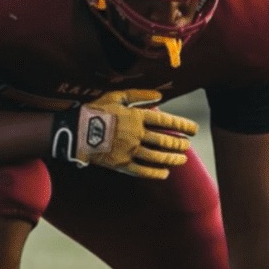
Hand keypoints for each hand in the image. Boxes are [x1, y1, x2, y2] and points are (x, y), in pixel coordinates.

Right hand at [51, 89, 197, 179]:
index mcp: (135, 116)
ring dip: (172, 158)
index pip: (165, 121)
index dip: (182, 125)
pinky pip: (143, 171)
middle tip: (186, 145)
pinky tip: (165, 173)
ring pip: (157, 156)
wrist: (75, 131)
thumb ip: (139, 95)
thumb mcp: (116, 97)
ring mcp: (129, 150)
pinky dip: (156, 173)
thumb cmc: (96, 110)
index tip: (193, 129)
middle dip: (178, 143)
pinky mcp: (121, 164)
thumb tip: (160, 96)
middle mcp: (136, 134)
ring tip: (182, 159)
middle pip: (164, 140)